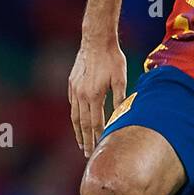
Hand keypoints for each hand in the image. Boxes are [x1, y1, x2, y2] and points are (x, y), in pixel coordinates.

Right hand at [68, 39, 126, 157]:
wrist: (96, 40)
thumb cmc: (112, 58)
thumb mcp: (121, 78)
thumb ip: (120, 99)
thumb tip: (122, 116)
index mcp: (94, 96)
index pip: (95, 123)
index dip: (97, 137)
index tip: (98, 148)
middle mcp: (81, 95)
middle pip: (82, 124)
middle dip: (85, 140)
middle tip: (87, 154)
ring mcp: (74, 89)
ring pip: (74, 115)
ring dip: (77, 131)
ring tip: (80, 142)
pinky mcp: (71, 83)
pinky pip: (72, 104)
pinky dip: (75, 116)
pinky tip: (77, 121)